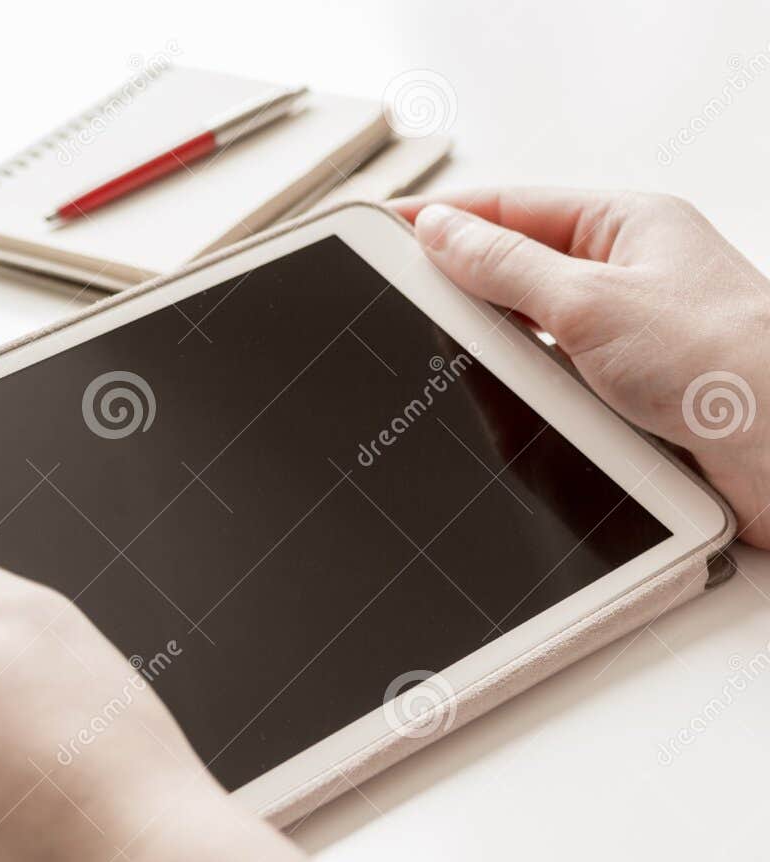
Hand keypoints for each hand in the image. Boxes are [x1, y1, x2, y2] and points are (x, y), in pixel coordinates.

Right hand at [391, 189, 769, 546]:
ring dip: (495, 348)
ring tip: (449, 358)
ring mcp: (627, 335)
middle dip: (462, 285)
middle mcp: (629, 274)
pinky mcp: (627, 393)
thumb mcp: (590, 300)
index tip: (386, 229)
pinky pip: (549, 382)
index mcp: (628, 225)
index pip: (512, 207)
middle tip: (400, 299)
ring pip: (528, 330)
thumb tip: (442, 233)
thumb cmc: (728, 360)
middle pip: (515, 267)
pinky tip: (502, 402)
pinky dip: (521, 391)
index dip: (445, 218)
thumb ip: (506, 266)